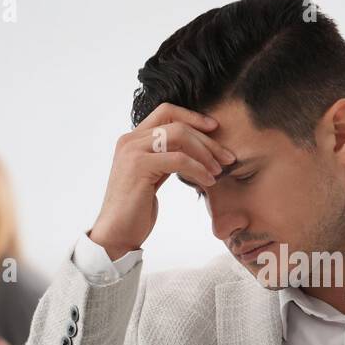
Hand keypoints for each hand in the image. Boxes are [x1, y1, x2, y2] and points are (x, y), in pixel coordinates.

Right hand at [87, 103, 236, 259]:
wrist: (117, 233)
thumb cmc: (136, 209)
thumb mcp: (153, 176)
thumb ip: (166, 158)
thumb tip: (193, 149)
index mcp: (132, 139)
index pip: (166, 111)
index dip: (193, 116)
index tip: (215, 129)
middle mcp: (130, 140)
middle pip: (178, 123)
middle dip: (207, 140)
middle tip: (227, 157)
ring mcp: (133, 151)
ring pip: (180, 136)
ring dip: (205, 153)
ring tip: (219, 171)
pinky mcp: (139, 166)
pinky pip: (179, 159)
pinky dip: (199, 169)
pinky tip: (208, 182)